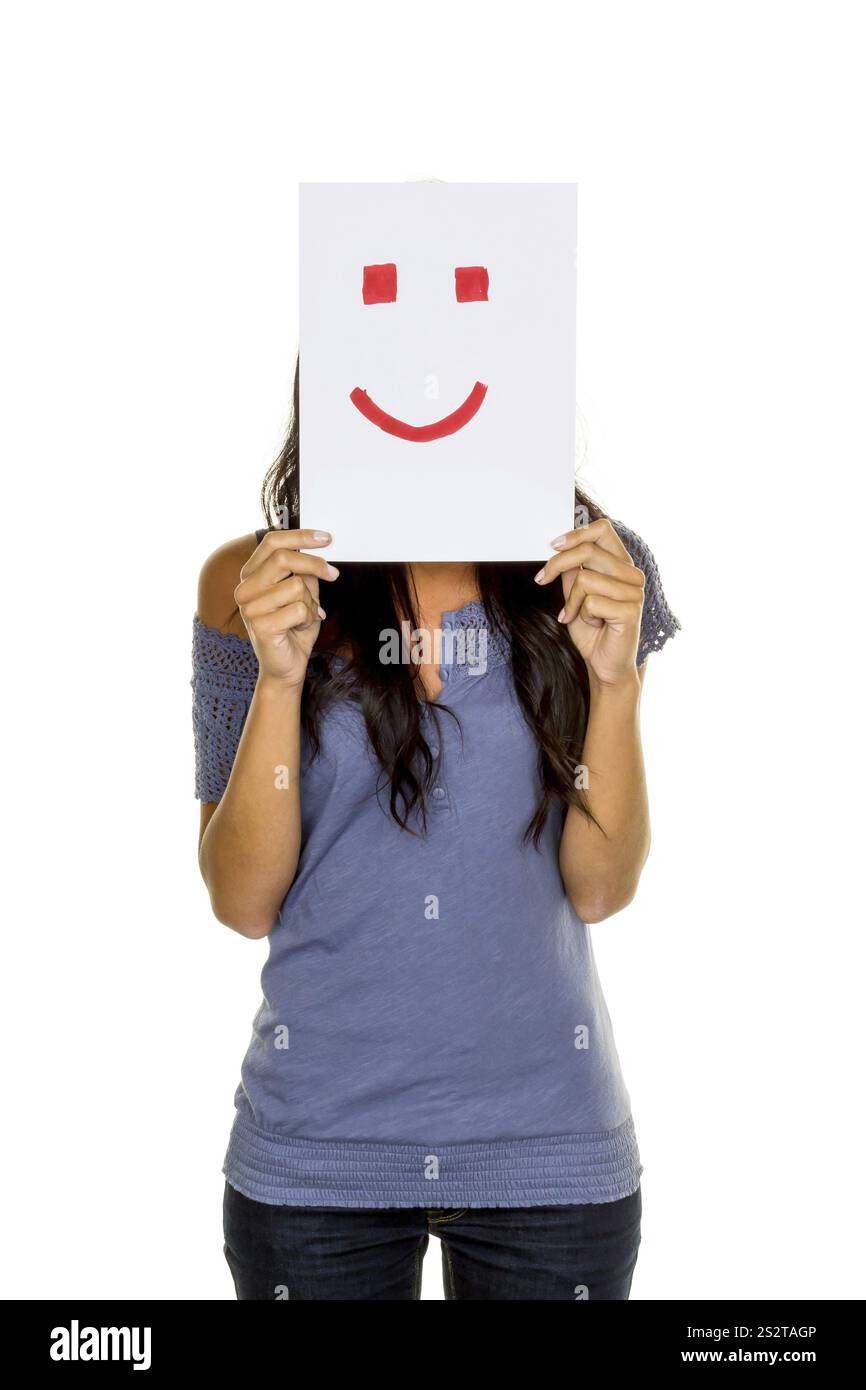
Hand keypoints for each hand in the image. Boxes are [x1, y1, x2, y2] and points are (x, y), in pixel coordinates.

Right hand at [234, 529, 338, 687]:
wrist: (285, 668)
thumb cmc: (293, 630)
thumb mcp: (303, 594)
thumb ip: (305, 572)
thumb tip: (319, 548)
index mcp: (251, 576)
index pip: (272, 542)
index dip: (301, 536)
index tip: (326, 538)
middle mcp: (245, 589)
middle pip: (283, 557)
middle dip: (315, 564)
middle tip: (333, 574)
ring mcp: (249, 607)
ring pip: (296, 585)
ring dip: (310, 602)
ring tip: (305, 616)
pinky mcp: (260, 625)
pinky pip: (298, 608)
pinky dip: (309, 617)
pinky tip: (300, 627)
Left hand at [535, 518, 644, 687]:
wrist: (605, 665)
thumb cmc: (592, 630)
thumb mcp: (575, 594)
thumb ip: (572, 570)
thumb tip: (558, 546)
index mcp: (621, 565)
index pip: (602, 530)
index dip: (575, 534)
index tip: (552, 545)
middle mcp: (632, 575)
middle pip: (588, 551)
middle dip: (557, 564)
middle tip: (541, 579)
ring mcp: (634, 592)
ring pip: (586, 579)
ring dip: (571, 600)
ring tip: (574, 614)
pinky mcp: (631, 611)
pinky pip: (591, 602)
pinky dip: (581, 615)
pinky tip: (592, 625)